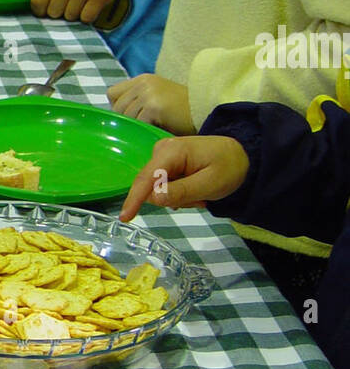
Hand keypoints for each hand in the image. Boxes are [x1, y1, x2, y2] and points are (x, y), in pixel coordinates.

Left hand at [24, 0, 133, 22]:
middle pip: (53, 13)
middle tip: (69, 2)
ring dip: (75, 13)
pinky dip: (88, 16)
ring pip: (70, 16)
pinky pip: (86, 18)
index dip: (40, 10)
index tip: (47, 8)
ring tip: (81, 1)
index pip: (37, 2)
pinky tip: (91, 5)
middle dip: (59, 12)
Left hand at [108, 74, 195, 134]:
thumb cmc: (182, 112)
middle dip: (127, 121)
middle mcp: (143, 84)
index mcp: (142, 80)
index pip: (112, 94)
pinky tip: (159, 131)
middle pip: (117, 108)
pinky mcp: (154, 107)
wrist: (207, 111)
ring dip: (138, 128)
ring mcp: (148, 94)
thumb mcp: (157, 99)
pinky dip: (146, 131)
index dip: (119, 108)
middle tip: (146, 127)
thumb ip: (137, 102)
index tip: (134, 117)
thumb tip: (116, 120)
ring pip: (127, 118)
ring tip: (154, 129)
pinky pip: (139, 124)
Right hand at [120, 136, 249, 220]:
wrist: (243, 155)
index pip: (146, 178)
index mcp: (171, 151)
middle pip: (152, 187)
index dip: (134, 199)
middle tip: (200, 198)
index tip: (124, 218)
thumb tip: (153, 198)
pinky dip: (179, 193)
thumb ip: (181, 191)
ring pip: (158, 190)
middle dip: (173, 198)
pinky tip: (196, 189)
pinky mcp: (166, 164)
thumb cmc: (229, 167)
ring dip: (179, 197)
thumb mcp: (210, 183)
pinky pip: (164, 187)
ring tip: (201, 193)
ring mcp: (162, 156)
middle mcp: (161, 151)